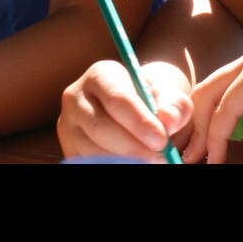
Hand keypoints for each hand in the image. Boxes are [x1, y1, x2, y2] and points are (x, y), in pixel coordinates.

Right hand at [58, 59, 192, 161]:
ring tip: (152, 162)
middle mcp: (76, 97)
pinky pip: (89, 162)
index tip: (162, 140)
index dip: (139, 122)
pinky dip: (115, 166)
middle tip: (162, 159)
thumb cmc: (153, 102)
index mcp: (100, 75)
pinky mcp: (69, 148)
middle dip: (134, 147)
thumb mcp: (168, 97)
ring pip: (93, 150)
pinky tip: (136, 165)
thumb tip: (167, 120)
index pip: (116, 99)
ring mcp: (68, 125)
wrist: (133, 113)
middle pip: (100, 127)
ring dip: (126, 161)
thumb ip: (174, 105)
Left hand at [184, 44, 242, 163]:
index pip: (216, 88)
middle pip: (206, 91)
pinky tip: (216, 157)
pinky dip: (215, 138)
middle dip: (192, 126)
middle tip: (185, 154)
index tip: (194, 146)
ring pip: (208, 100)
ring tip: (195, 159)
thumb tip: (241, 143)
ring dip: (199, 134)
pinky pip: (223, 112)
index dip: (200, 118)